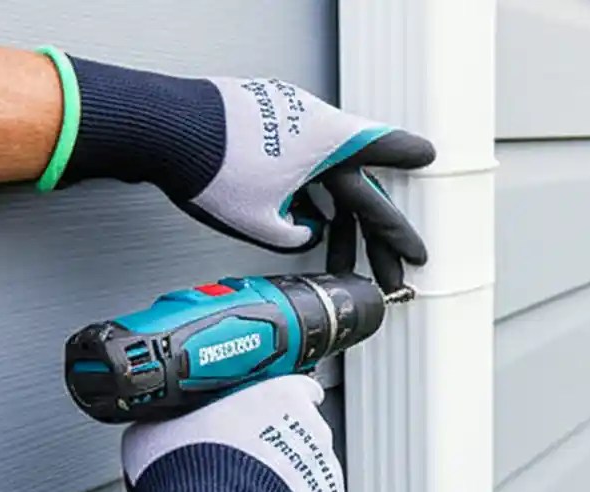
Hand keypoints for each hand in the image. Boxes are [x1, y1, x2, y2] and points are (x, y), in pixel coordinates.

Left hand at [39, 51, 434, 290]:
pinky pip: (298, 166)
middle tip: (393, 270)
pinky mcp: (260, 127)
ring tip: (339, 266)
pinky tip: (302, 225)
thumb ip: (297, 235)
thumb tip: (310, 231)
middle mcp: (313, 127)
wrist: (159, 128)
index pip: (381, 162)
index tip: (429, 174)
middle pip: (355, 186)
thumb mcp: (263, 224)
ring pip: (325, 180)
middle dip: (374, 235)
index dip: (405, 181)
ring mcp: (285, 124)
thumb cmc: (211, 168)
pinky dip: (306, 198)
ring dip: (336, 221)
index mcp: (327, 143)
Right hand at [121, 375, 346, 491]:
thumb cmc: (187, 476)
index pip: (293, 387)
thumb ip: (176, 420)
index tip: (260, 416)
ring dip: (287, 489)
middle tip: (242, 470)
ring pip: (309, 477)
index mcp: (280, 395)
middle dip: (276, 451)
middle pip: (301, 435)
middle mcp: (312, 430)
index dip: (274, 404)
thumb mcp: (158, 431)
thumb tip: (160, 426)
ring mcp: (326, 474)